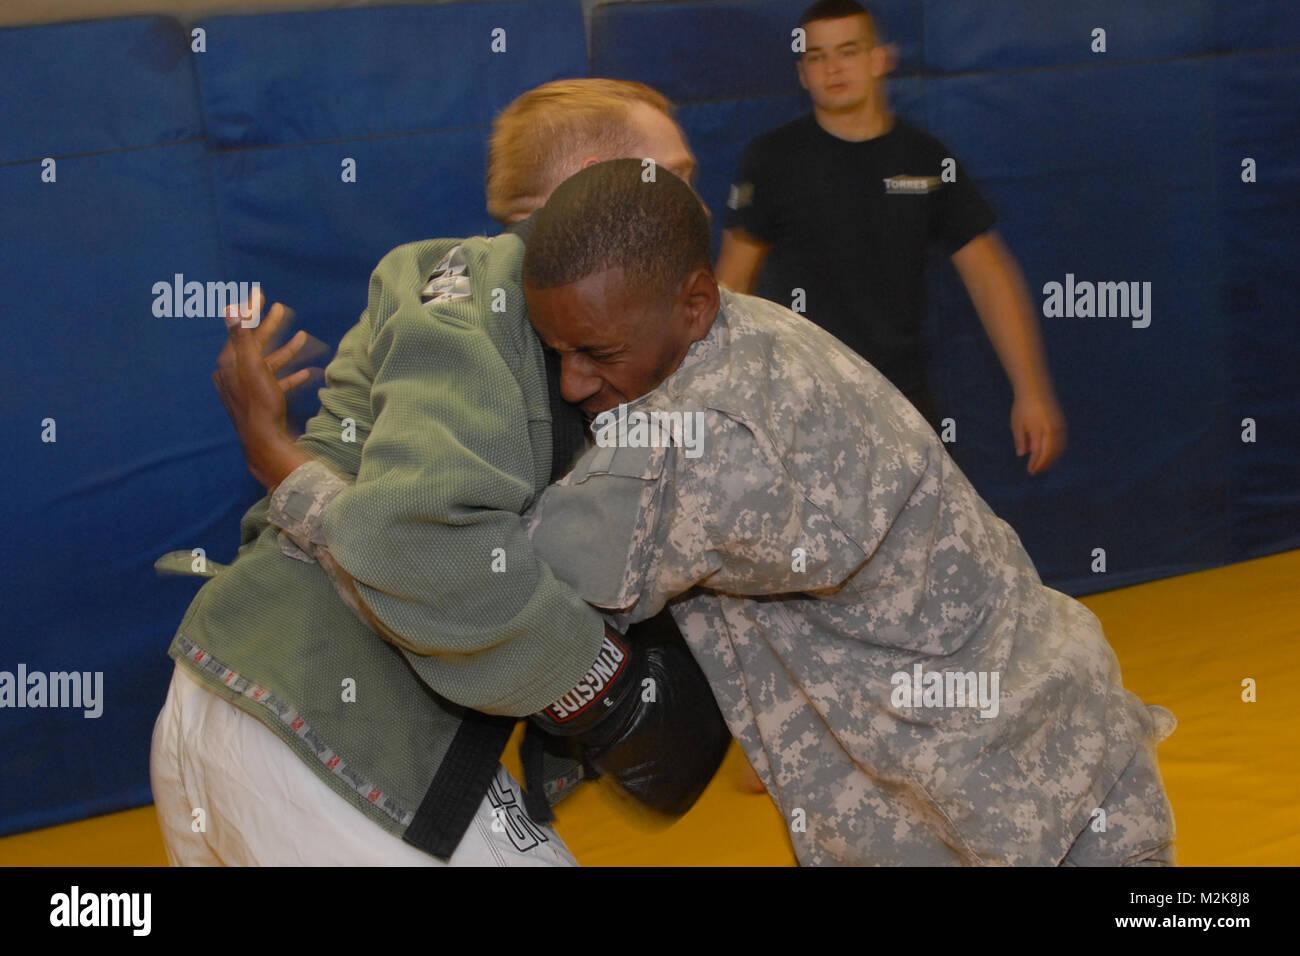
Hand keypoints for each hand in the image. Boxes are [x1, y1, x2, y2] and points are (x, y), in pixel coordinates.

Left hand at [212, 290, 312, 488]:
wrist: (264, 441)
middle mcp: (235, 373)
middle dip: (270, 327)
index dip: (251, 311)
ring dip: (286, 350)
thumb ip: (242, 336)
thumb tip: (230, 308)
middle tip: (282, 308)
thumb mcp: (251, 366)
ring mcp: (248, 388)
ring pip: (268, 362)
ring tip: (302, 336)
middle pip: (255, 344)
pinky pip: (276, 382)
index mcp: (230, 361)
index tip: (260, 294)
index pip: (240, 329)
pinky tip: (307, 373)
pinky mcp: (261, 401)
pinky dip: (289, 375)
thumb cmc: (258, 402)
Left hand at [1010, 389, 1066, 474]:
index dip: (1035, 463)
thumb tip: (1023, 454)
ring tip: (1044, 466)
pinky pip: (1062, 442)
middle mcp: (1050, 429)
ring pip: (1058, 448)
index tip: (1030, 471)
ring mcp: (1058, 426)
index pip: (1038, 452)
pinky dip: (1058, 451)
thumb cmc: (1022, 407)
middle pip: (1050, 452)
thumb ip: (1020, 439)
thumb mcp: (1016, 423)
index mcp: (1038, 429)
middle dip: (1044, 464)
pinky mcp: (1062, 424)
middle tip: (1037, 471)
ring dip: (1052, 459)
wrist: (1036, 389)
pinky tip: (1052, 455)